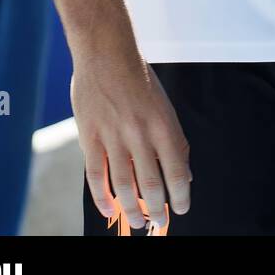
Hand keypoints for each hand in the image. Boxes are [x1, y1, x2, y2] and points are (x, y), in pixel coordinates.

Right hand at [71, 45, 191, 231]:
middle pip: (151, 184)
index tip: (181, 209)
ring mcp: (113, 136)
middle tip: (159, 222)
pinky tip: (110, 210)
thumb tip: (184, 171)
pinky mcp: (90, 137)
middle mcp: (140, 133)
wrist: (106, 52)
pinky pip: (96, 176)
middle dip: (157, 209)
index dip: (181, 195)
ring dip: (132, 209)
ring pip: (124, 185)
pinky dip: (103, 198)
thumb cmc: (138, 78)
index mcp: (163, 124)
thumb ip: (174, 139)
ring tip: (138, 222)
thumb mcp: (164, 105)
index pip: (177, 170)